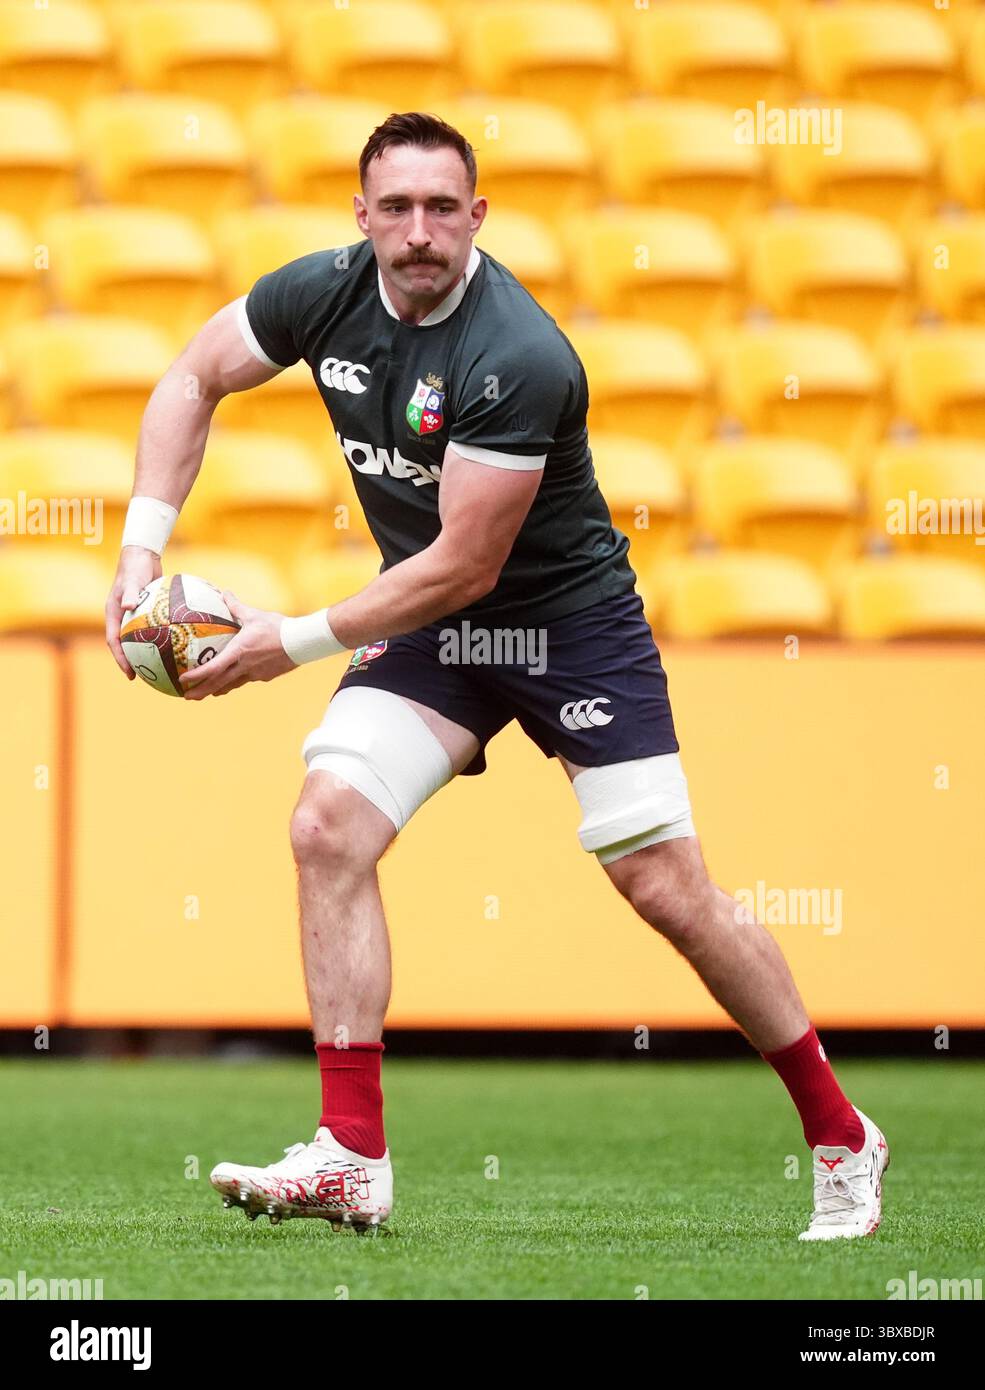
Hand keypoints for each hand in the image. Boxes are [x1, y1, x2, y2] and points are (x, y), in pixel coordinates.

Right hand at [105, 547, 161, 677]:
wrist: (142, 553)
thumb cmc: (135, 565)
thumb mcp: (132, 579)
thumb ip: (129, 592)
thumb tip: (129, 605)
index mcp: (114, 614)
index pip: (114, 642)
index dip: (120, 659)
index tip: (129, 673)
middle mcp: (122, 617)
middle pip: (125, 645)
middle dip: (132, 662)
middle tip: (143, 676)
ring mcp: (134, 615)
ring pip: (139, 639)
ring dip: (147, 653)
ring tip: (160, 667)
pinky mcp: (147, 611)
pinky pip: (153, 628)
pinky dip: (162, 637)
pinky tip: (177, 645)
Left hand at [179, 592, 296, 698]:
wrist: (302, 643)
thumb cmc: (279, 628)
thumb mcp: (255, 615)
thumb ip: (236, 606)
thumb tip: (224, 593)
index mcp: (239, 652)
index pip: (213, 668)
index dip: (197, 675)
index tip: (183, 680)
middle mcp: (245, 667)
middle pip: (219, 684)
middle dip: (201, 691)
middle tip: (187, 697)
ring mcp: (256, 674)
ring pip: (233, 684)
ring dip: (218, 689)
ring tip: (208, 693)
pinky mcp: (266, 676)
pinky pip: (248, 679)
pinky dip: (238, 680)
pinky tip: (237, 678)